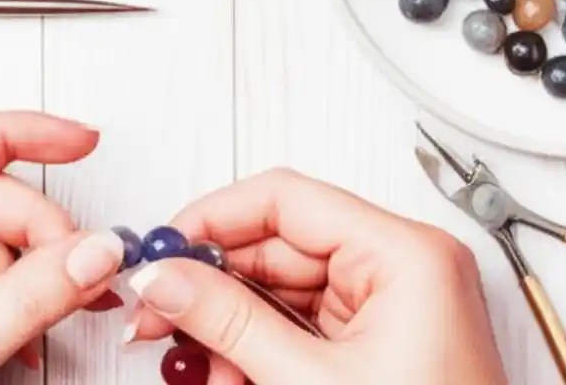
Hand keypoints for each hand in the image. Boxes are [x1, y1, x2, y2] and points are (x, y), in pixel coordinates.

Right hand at [126, 169, 507, 384]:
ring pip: (281, 292)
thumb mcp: (311, 382)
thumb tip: (168, 278)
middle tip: (158, 312)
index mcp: (407, 256)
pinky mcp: (378, 345)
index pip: (287, 199)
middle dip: (213, 286)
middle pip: (278, 246)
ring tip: (206, 371)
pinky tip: (232, 376)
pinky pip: (299, 328)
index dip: (213, 218)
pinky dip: (258, 352)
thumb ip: (230, 322)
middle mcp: (403, 270)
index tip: (162, 248)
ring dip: (231, 329)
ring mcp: (390, 309)